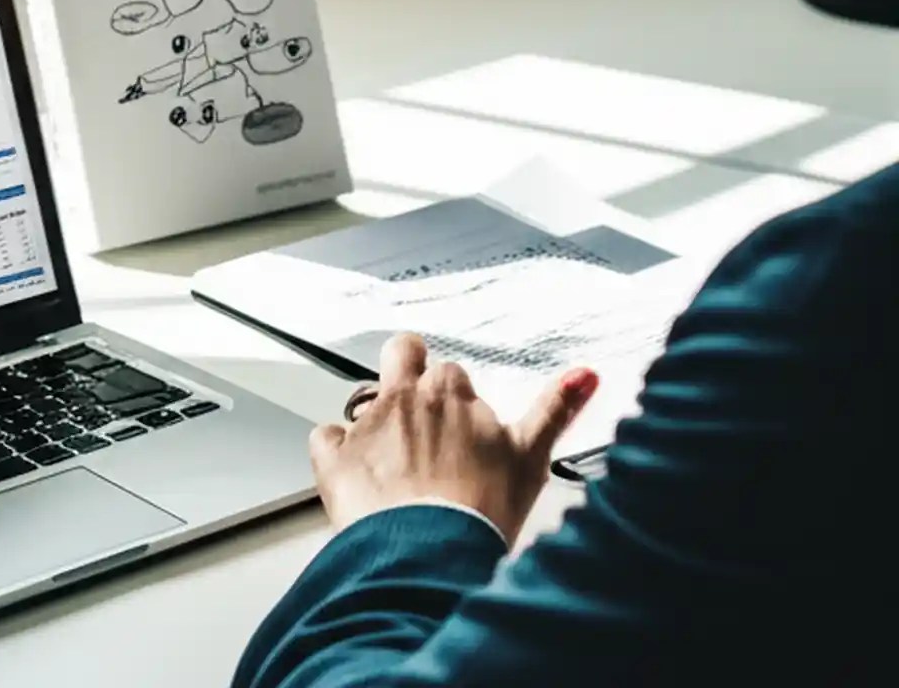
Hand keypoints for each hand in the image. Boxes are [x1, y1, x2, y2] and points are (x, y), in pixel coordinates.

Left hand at [309, 333, 599, 545]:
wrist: (430, 551)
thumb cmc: (481, 509)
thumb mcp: (531, 458)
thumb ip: (556, 410)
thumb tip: (586, 374)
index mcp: (449, 393)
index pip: (449, 373)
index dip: (453, 397)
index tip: (458, 423)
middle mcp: (403, 399)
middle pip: (400, 357)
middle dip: (406, 372)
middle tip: (416, 410)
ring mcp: (365, 426)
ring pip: (360, 397)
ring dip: (371, 417)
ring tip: (389, 456)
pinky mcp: (334, 458)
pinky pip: (324, 436)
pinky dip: (333, 449)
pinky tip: (350, 470)